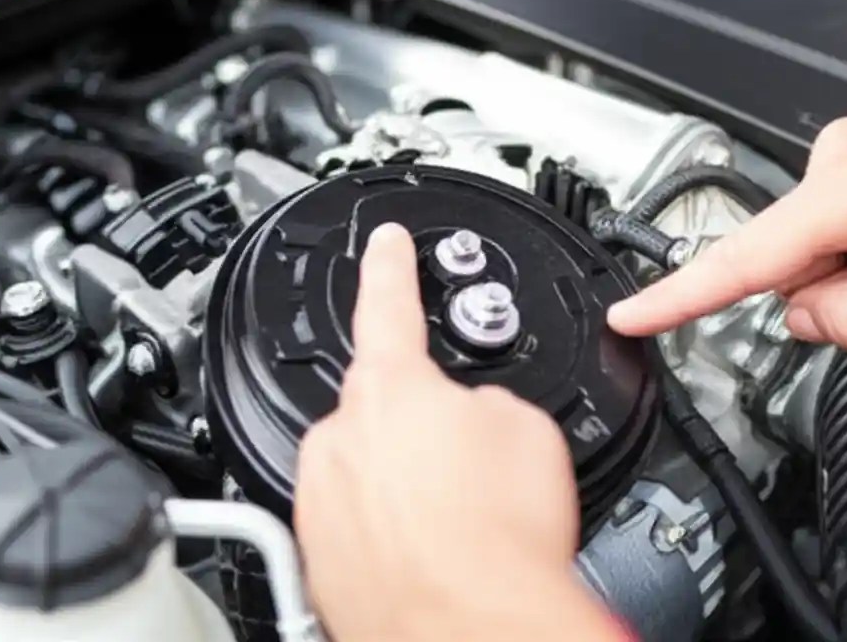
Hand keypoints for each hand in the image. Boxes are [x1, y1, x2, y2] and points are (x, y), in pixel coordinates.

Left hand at [295, 224, 626, 641]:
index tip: (383, 243)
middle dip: (422, 425)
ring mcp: (323, 502)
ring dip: (410, 484)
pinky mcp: (320, 558)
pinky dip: (394, 530)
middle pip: (381, 407)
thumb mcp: (526, 430)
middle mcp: (342, 440)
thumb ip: (484, 401)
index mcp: (391, 390)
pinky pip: (361, 523)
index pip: (386, 303)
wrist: (474, 631)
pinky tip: (437, 550)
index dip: (390, 265)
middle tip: (473, 465)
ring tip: (463, 520)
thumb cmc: (499, 543)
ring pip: (370, 470)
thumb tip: (472, 416)